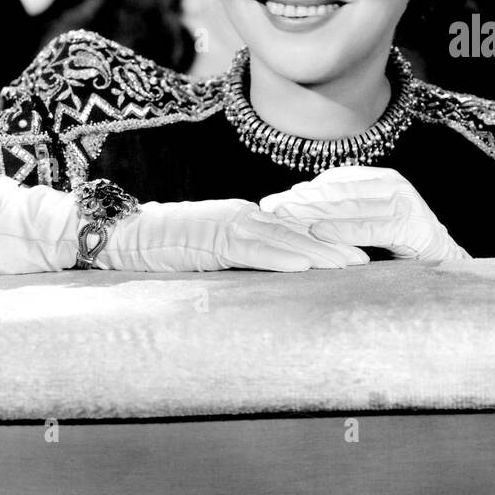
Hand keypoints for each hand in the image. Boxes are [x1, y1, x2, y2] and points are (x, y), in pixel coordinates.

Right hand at [104, 199, 369, 272]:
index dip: (327, 240)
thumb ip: (243, 259)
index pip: (295, 230)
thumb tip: (273, 278)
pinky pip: (252, 248)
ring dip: (319, 251)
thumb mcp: (214, 253)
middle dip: (335, 245)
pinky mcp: (214, 238)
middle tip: (369, 256)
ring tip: (349, 263)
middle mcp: (244, 216)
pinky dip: (280, 256)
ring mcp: (230, 224)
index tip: (357, 251)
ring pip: (284, 238)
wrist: (125, 235)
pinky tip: (304, 264)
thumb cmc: (166, 249)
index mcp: (246, 219)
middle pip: (299, 232)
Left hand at [260, 166, 469, 260]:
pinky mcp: (411, 227)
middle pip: (338, 191)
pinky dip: (343, 230)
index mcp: (382, 179)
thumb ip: (344, 209)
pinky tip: (319, 233)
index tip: (275, 200)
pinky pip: (369, 227)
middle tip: (270, 207)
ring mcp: (404, 204)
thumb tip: (300, 201)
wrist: (444, 261)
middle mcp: (394, 186)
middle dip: (302, 200)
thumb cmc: (402, 242)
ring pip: (350, 206)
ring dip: (315, 212)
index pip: (335, 181)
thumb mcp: (371, 219)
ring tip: (287, 217)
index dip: (304, 190)